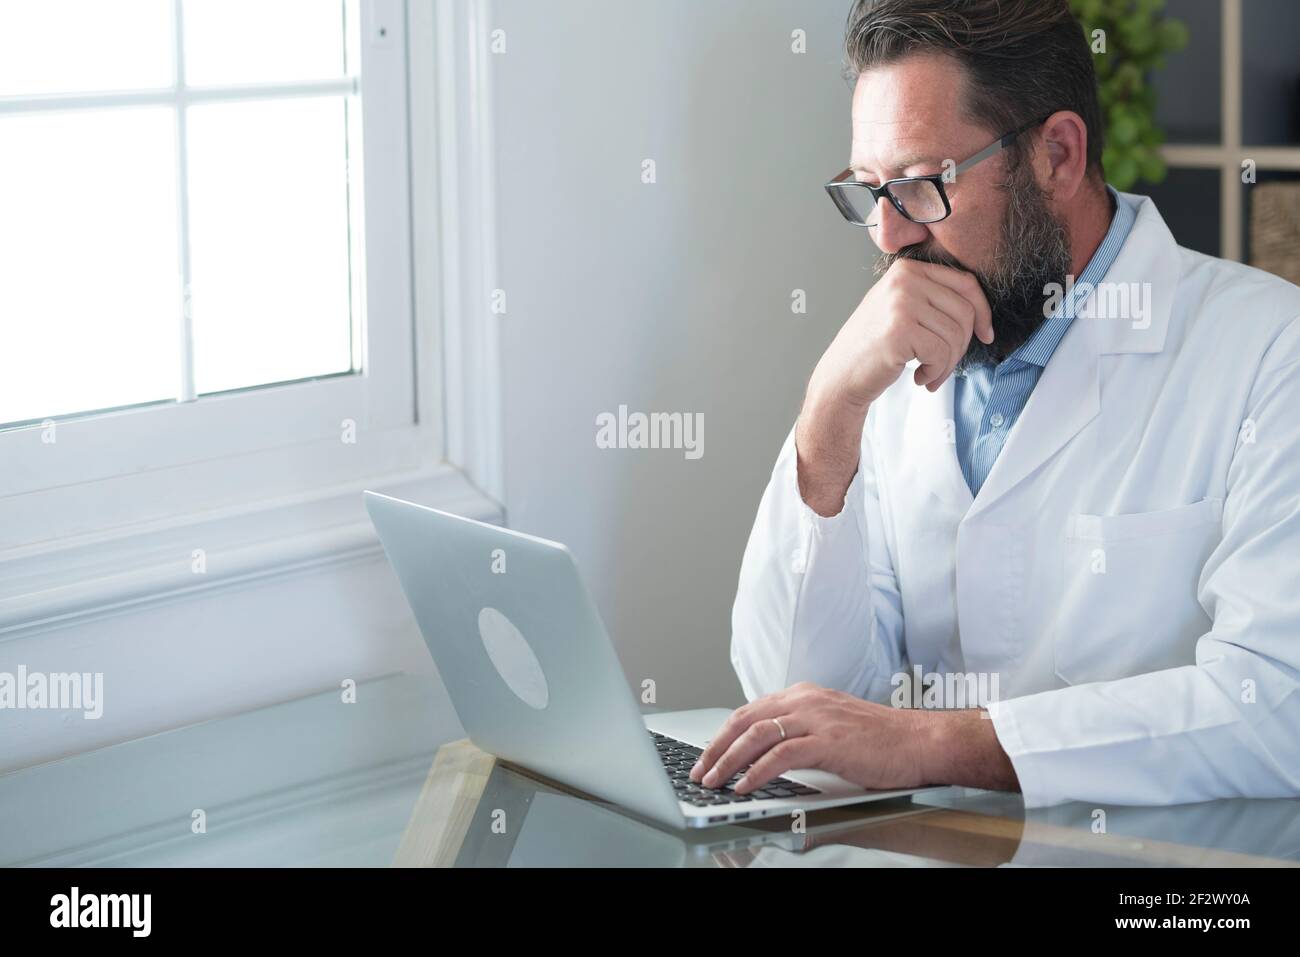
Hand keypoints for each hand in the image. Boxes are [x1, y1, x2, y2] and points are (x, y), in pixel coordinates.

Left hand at [688, 682, 933, 793]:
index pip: (751, 711)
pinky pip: (781, 755)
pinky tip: (744, 786)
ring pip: (757, 735)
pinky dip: (756, 772)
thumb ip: (801, 729)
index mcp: (804, 694)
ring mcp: (817, 718)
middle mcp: (805, 700)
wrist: (919, 741)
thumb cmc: (881, 739)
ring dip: (729, 760)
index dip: (724, 734)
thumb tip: (767, 750)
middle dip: (716, 747)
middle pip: (746, 720)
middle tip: (699, 770)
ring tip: (714, 781)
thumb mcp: (832, 724)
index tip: (708, 754)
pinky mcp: (828, 741)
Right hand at [808, 258, 992, 409]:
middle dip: (961, 346)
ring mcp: (901, 302)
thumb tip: (981, 311)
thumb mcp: (901, 309)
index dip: (983, 312)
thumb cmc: (873, 349)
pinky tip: (919, 377)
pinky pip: (941, 352)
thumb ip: (933, 299)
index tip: (985, 335)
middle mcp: (904, 280)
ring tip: (929, 373)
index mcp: (907, 269)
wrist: (840, 376)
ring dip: (947, 363)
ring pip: (955, 335)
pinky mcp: (900, 329)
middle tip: (944, 365)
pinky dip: (936, 372)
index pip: (966, 284)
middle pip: (965, 311)